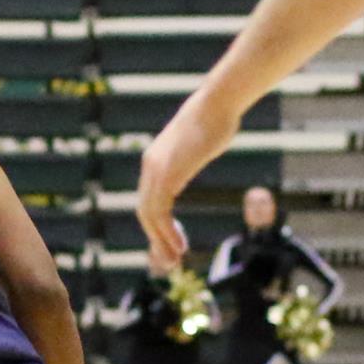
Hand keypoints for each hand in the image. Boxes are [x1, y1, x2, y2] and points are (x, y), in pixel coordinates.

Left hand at [137, 90, 243, 268]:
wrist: (218, 102)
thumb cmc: (217, 119)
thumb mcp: (199, 143)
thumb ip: (191, 155)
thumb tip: (197, 151)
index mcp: (156, 160)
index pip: (149, 200)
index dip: (158, 224)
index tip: (173, 241)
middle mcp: (151, 166)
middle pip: (145, 211)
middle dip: (156, 238)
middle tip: (169, 260)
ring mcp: (156, 170)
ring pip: (149, 215)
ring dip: (161, 241)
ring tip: (175, 259)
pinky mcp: (166, 174)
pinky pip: (159, 211)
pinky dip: (166, 232)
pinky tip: (179, 246)